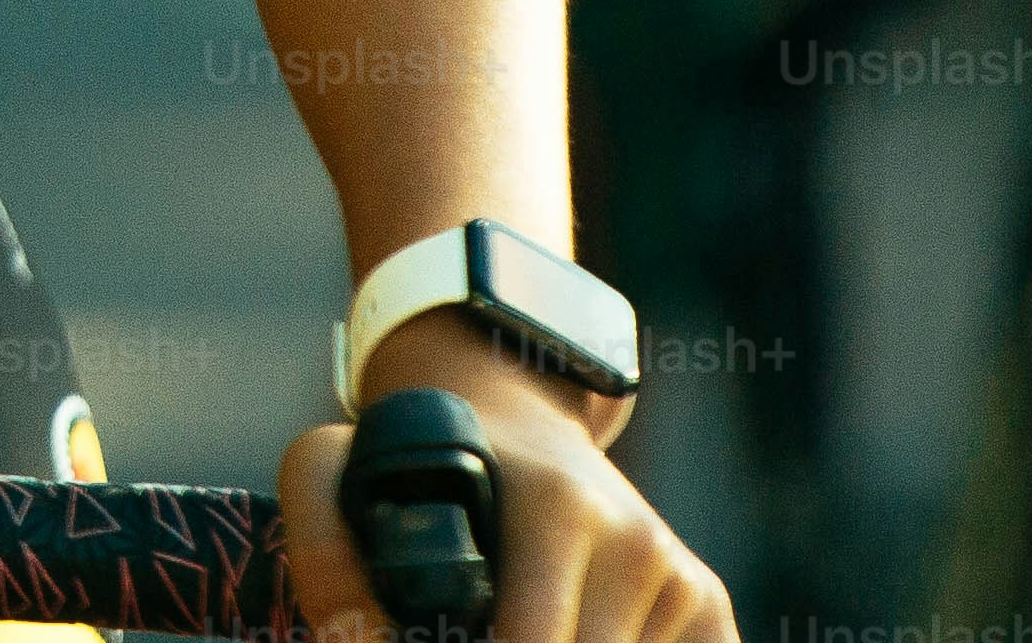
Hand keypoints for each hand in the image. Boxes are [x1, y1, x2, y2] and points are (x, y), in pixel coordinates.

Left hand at [276, 324, 722, 642]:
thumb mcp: (337, 467)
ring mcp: (680, 579)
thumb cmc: (417, 457)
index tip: (431, 637)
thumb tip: (359, 642)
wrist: (512, 411)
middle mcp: (635, 543)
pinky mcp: (709, 611)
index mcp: (559, 510)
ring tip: (507, 616)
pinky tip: (566, 627)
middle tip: (453, 628)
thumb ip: (323, 554)